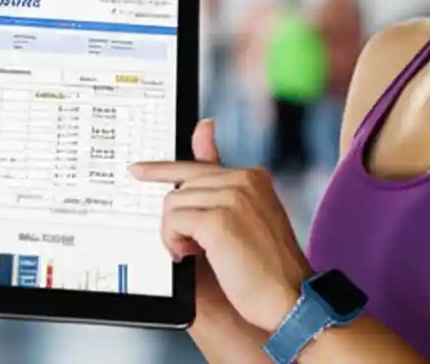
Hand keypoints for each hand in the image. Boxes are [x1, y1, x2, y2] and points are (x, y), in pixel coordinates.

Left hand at [130, 120, 312, 331]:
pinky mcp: (219, 220)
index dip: (162, 170)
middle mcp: (244, 179)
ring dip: (174, 233)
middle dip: (176, 219)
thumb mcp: (243, 219)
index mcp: (253, 177)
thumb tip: (203, 130)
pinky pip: (174, 221)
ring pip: (174, 203)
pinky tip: (190, 256)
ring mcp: (233, 197)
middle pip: (181, 187)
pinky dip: (174, 241)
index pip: (196, 166)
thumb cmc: (268, 268)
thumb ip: (218, 185)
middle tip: (188, 247)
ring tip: (194, 254)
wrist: (290, 298)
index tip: (139, 170)